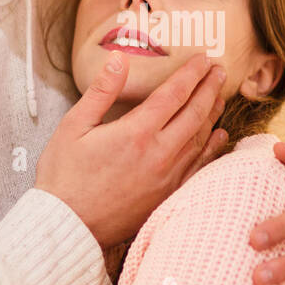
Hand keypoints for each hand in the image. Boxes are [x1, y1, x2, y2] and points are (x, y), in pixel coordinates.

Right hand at [35, 51, 227, 246]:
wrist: (67, 225)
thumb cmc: (64, 176)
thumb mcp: (74, 126)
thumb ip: (101, 91)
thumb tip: (119, 59)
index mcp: (136, 132)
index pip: (174, 94)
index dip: (191, 73)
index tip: (203, 59)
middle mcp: (158, 153)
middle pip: (195, 113)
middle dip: (209, 88)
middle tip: (220, 71)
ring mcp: (166, 177)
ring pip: (200, 139)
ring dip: (212, 114)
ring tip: (220, 96)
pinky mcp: (167, 196)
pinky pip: (198, 168)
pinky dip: (212, 149)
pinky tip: (219, 137)